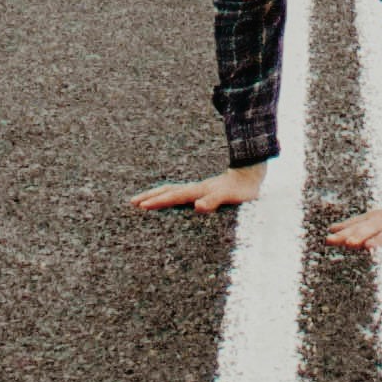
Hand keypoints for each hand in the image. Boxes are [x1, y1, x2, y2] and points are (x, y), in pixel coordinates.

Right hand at [130, 165, 263, 216]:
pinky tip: (164, 200)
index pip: (173, 196)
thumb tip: (198, 207)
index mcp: (198, 190)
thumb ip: (214, 200)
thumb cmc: (241, 189)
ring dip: (155, 195)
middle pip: (166, 190)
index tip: (141, 206)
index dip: (157, 201)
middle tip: (131, 202)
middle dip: (149, 196)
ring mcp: (197, 189)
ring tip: (141, 200)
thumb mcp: (230, 196)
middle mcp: (194, 189)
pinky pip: (178, 194)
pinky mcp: (201, 192)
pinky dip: (166, 196)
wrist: (250, 175)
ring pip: (170, 190)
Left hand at [323, 201, 381, 252]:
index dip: (343, 232)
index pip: (357, 226)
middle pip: (370, 229)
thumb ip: (353, 226)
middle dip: (358, 236)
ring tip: (368, 245)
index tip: (328, 239)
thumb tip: (331, 230)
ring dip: (379, 239)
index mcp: (375, 219)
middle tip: (346, 243)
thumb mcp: (374, 220)